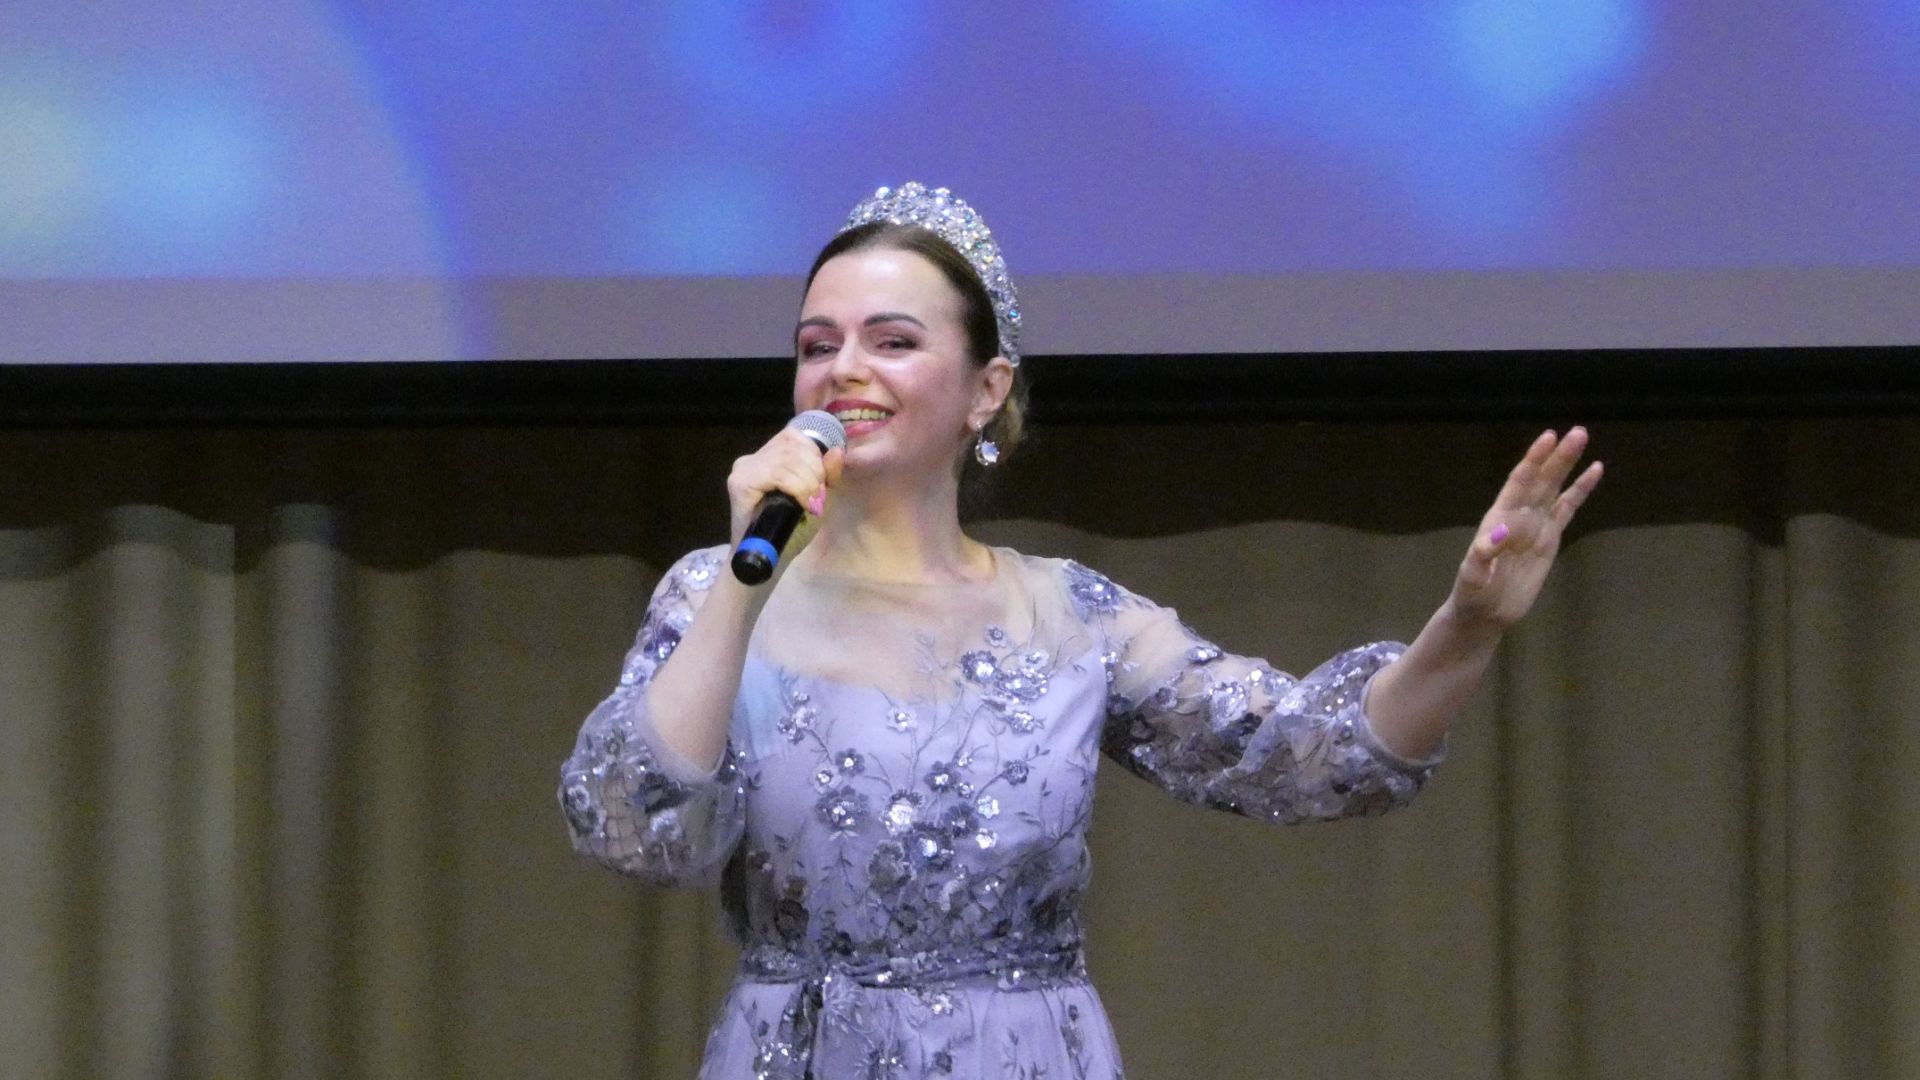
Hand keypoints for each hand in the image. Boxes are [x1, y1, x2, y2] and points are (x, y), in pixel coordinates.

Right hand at [725, 427, 844, 549]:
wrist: (768, 561)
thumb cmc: (792, 531)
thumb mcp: (818, 498)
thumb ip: (828, 474)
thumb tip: (837, 450)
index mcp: (768, 457)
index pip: (795, 437)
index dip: (814, 455)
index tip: (821, 482)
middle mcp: (752, 458)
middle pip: (793, 445)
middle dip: (815, 470)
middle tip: (817, 497)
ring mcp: (744, 469)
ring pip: (788, 459)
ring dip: (808, 481)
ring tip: (810, 503)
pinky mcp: (740, 483)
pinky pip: (778, 474)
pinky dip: (797, 488)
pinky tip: (802, 503)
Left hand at [1448, 427, 1602, 630]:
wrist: (1486, 612)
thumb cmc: (1472, 593)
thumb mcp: (1472, 577)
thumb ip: (1481, 555)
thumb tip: (1499, 532)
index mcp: (1498, 518)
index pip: (1518, 483)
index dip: (1532, 461)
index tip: (1548, 438)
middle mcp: (1518, 515)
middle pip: (1540, 480)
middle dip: (1557, 457)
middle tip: (1577, 432)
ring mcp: (1535, 525)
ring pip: (1554, 489)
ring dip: (1568, 465)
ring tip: (1583, 437)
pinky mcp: (1549, 539)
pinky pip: (1567, 510)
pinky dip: (1580, 491)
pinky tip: (1595, 471)